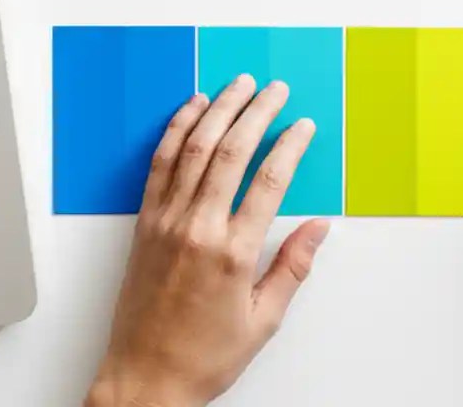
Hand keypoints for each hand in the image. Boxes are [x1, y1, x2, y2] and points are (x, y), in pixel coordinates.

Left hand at [86, 76, 329, 406]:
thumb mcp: (262, 321)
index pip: (269, 181)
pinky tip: (191, 109)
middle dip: (257, 113)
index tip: (304, 125)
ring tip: (237, 84)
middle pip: (231, 153)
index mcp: (232, 254)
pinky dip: (175, 131)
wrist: (144, 380)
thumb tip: (318, 228)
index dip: (290, 145)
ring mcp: (166, 222)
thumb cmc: (202, 357)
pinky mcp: (144, 224)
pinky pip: (159, 165)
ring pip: (193, 149)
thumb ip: (291, 268)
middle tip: (275, 89)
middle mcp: (197, 229)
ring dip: (218, 110)